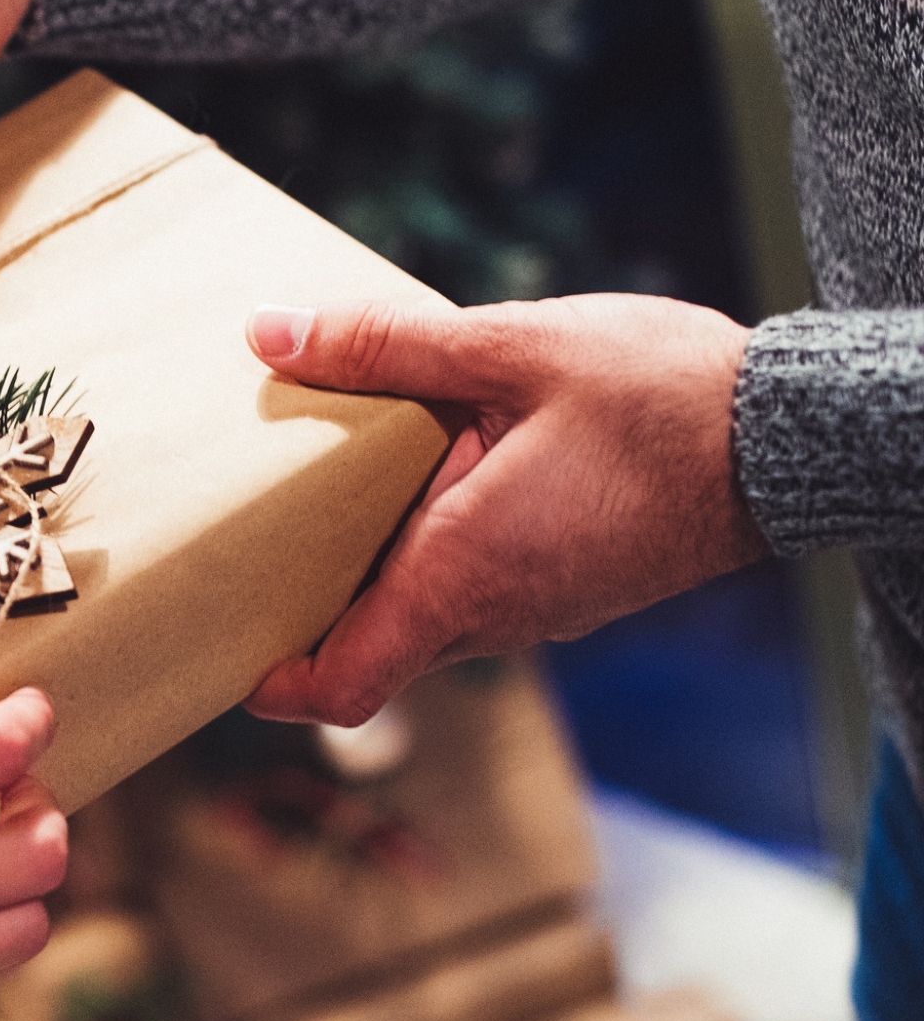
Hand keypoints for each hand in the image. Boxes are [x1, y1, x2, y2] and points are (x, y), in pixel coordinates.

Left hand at [240, 293, 768, 726]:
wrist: (797, 435)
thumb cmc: (662, 393)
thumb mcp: (511, 347)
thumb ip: (384, 347)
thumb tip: (269, 334)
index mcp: (462, 575)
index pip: (342, 686)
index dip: (271, 683)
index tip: (222, 641)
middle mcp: (496, 616)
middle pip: (369, 650)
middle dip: (306, 608)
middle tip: (247, 542)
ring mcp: (539, 613)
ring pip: (421, 622)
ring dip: (370, 576)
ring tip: (320, 497)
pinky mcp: (570, 591)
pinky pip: (473, 595)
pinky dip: (428, 558)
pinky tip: (418, 478)